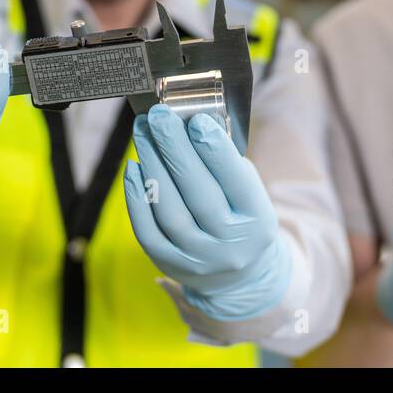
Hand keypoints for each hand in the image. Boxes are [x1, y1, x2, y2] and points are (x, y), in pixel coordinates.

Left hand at [123, 105, 291, 320]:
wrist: (237, 275)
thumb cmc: (240, 216)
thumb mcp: (249, 192)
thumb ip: (225, 164)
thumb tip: (189, 125)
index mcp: (258, 221)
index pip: (237, 182)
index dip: (215, 151)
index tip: (196, 119)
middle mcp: (230, 244)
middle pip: (199, 194)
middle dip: (176, 150)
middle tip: (159, 117)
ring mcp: (199, 259)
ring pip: (170, 211)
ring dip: (153, 166)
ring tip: (143, 133)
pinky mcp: (170, 265)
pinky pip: (148, 230)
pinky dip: (137, 197)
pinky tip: (133, 167)